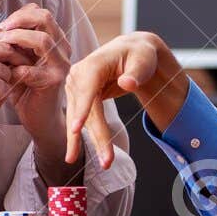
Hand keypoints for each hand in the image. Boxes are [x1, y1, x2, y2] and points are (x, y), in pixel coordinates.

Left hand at [0, 4, 71, 142]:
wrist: (39, 118)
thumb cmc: (25, 88)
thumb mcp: (19, 60)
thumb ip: (15, 44)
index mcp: (55, 40)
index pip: (40, 13)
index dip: (20, 14)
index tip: (2, 25)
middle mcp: (62, 49)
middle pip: (45, 18)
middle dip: (19, 20)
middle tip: (1, 29)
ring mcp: (60, 65)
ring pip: (43, 40)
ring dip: (17, 38)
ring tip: (0, 43)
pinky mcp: (54, 82)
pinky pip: (32, 70)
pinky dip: (15, 69)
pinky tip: (6, 73)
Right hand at [63, 31, 187, 167]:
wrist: (131, 52)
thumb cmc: (139, 55)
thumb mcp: (143, 60)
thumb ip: (136, 73)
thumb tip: (127, 83)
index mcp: (94, 64)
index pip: (86, 88)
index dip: (82, 109)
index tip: (76, 129)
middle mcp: (79, 76)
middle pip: (87, 111)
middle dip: (97, 136)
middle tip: (107, 161)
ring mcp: (76, 88)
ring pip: (82, 120)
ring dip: (88, 143)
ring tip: (101, 163)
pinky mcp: (78, 98)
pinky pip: (79, 121)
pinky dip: (78, 139)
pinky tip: (72, 155)